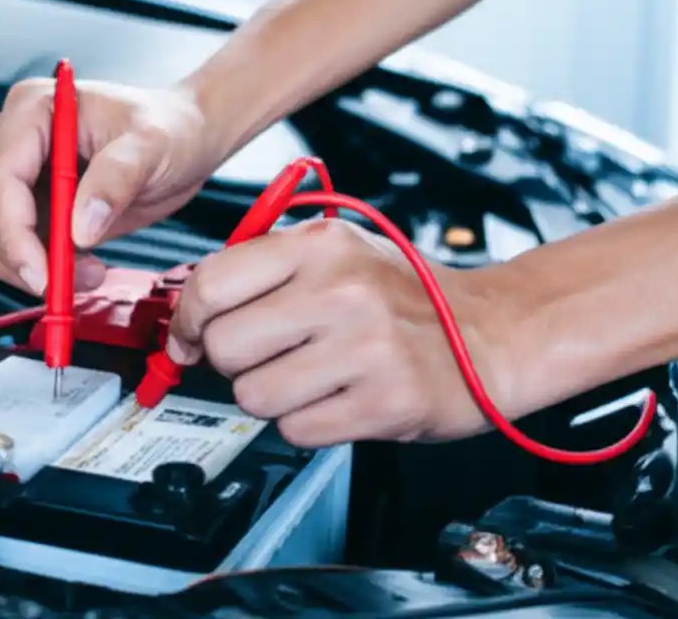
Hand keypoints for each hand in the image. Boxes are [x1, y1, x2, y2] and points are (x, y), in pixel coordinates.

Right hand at [0, 79, 222, 294]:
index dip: (15, 232)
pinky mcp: (35, 207)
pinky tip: (85, 269)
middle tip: (69, 283)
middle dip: (26, 256)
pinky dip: (46, 270)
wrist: (187, 138)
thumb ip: (116, 180)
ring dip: (36, 268)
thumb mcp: (152, 146)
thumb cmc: (171, 127)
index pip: (3, 178)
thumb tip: (81, 229)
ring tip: (90, 274)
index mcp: (34, 110)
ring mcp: (22, 175)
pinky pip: (20, 250)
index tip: (41, 272)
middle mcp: (17, 140)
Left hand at [167, 218, 523, 446]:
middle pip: (224, 347)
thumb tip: (187, 316)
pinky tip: (334, 398)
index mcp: (321, 246)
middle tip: (266, 355)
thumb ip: (261, 271)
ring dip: (270, 396)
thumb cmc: (402, 297)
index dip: (187, 319)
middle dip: (232, 361)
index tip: (190, 334)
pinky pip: (295, 430)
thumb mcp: (334, 254)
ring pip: (253, 396)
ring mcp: (366, 349)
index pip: (211, 284)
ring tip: (308, 377)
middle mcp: (342, 291)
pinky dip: (305, 424)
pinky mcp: (384, 403)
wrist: (490, 334)